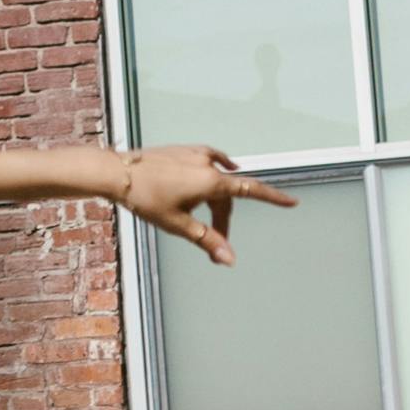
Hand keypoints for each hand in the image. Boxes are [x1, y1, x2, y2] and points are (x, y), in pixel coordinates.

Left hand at [117, 141, 299, 267]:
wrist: (116, 172)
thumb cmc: (145, 198)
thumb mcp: (178, 225)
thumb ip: (207, 240)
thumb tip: (230, 260)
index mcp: (210, 182)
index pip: (251, 191)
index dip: (273, 198)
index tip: (292, 202)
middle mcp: (208, 163)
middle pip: (228, 196)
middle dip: (225, 220)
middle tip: (216, 244)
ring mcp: (195, 154)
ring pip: (217, 180)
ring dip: (216, 201)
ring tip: (207, 220)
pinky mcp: (183, 150)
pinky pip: (208, 161)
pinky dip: (216, 171)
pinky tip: (222, 166)